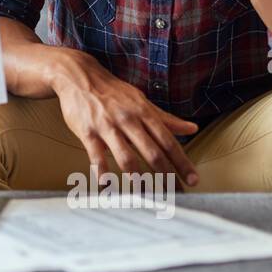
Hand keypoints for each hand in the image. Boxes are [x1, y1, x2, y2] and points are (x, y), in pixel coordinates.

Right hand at [52, 53, 199, 185]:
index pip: (168, 141)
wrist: (79, 76)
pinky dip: (102, 172)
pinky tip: (106, 185)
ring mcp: (107, 127)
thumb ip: (166, 118)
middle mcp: (128, 120)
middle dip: (165, 176)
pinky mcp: (88, 132)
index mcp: (144, 113)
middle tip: (174, 194)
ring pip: (126, 157)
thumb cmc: (113, 91)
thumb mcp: (142, 101)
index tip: (193, 180)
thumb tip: (192, 128)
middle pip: (152, 152)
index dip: (182, 162)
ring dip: (138, 178)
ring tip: (146, 195)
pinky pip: (96, 156)